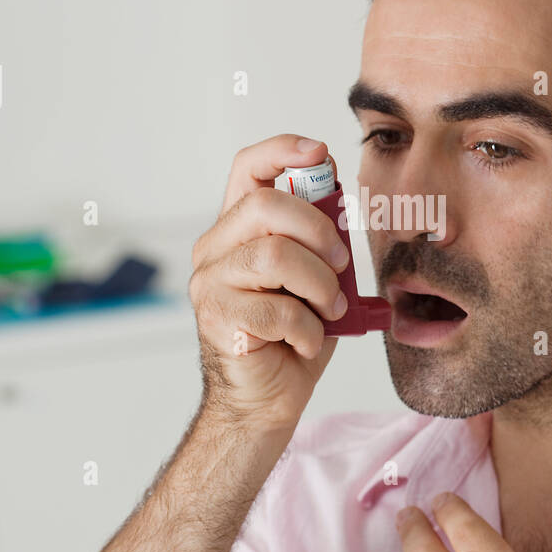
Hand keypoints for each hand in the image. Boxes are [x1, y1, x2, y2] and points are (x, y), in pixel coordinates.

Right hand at [189, 135, 349, 430]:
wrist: (265, 401)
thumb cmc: (292, 336)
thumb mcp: (315, 277)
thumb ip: (319, 240)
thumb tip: (339, 197)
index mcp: (238, 229)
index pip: (248, 169)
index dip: (282, 150)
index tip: (321, 153)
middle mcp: (215, 248)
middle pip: (266, 206)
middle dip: (319, 231)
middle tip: (341, 267)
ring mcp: (210, 283)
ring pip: (275, 257)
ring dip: (319, 286)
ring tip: (329, 311)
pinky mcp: (217, 320)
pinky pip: (277, 310)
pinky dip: (309, 329)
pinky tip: (306, 342)